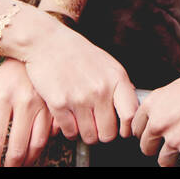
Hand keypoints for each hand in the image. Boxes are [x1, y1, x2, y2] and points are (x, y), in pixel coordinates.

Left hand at [0, 59, 51, 166]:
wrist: (36, 51)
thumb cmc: (7, 74)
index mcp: (3, 98)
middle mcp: (25, 101)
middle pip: (19, 147)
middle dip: (11, 165)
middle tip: (7, 169)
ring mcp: (44, 104)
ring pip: (38, 143)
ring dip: (29, 160)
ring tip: (22, 163)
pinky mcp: (58, 105)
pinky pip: (54, 132)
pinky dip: (46, 143)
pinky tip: (36, 145)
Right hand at [21, 23, 139, 144]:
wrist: (48, 42)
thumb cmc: (78, 53)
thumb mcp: (108, 64)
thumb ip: (120, 86)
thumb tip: (131, 109)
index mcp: (116, 78)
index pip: (130, 114)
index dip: (127, 128)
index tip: (122, 130)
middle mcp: (100, 89)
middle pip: (108, 133)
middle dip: (103, 134)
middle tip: (98, 127)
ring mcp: (79, 97)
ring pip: (89, 136)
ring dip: (85, 133)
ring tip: (82, 121)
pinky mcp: (59, 103)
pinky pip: (70, 132)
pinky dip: (69, 131)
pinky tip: (69, 119)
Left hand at [131, 53, 179, 164]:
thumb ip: (171, 99)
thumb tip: (170, 107)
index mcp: (156, 102)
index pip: (137, 128)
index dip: (147, 133)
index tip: (155, 135)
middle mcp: (161, 122)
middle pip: (147, 147)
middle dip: (159, 147)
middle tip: (176, 142)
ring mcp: (176, 140)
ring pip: (165, 161)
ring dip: (178, 156)